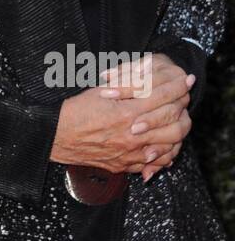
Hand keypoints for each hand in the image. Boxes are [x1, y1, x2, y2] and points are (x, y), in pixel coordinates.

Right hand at [50, 53, 192, 180]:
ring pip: (169, 144)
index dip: (178, 87)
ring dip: (178, 130)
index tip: (185, 80)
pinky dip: (165, 153)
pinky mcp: (124, 165)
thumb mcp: (99, 91)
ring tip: (178, 118)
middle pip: (173, 122)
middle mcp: (131, 135)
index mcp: (125, 113)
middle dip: (183, 107)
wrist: (55, 137)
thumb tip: (149, 75)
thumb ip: (127, 86)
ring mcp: (130, 153)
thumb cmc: (74, 111)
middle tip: (184, 98)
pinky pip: (155, 162)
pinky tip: (166, 143)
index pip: (163, 98)